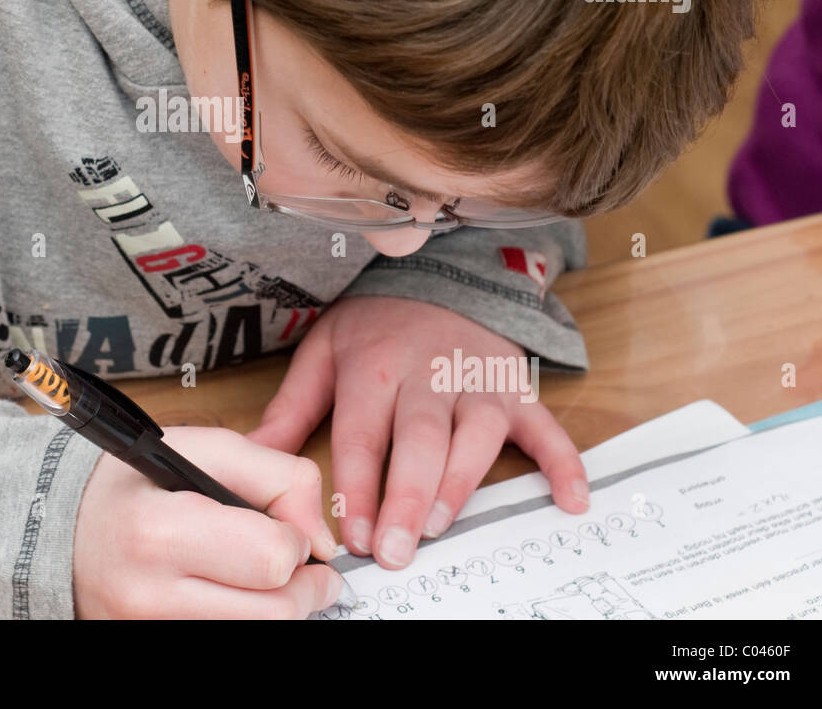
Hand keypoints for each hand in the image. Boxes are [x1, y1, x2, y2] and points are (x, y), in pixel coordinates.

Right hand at [72, 426, 345, 617]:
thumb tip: (322, 538)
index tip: (288, 529)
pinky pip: (231, 642)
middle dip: (303, 586)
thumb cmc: (133, 485)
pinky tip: (235, 595)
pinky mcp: (154, 646)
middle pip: (275, 613)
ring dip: (279, 608)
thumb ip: (278, 475)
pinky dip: (246, 618)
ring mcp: (151, 632)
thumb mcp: (203, 448)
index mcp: (160, 533)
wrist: (60, 530)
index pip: (272, 558)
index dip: (297, 541)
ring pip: (260, 635)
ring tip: (266, 578)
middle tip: (299, 563)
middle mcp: (151, 597)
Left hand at [246, 295, 588, 569]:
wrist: (440, 274)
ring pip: (475, 436)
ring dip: (461, 482)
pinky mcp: (516, 391)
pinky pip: (546, 427)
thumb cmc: (376, 324)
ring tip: (438, 525)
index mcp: (374, 367)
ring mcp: (477, 383)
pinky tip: (569, 501)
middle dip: (405, 496)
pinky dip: (563, 464)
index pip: (363, 434)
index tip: (350, 534)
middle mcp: (428, 375)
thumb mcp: (324, 350)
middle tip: (394, 548)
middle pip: (419, 440)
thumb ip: (291, 407)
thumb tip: (252, 452)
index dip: (357, 485)